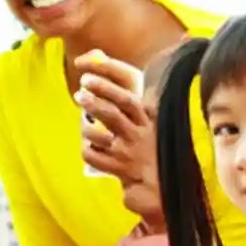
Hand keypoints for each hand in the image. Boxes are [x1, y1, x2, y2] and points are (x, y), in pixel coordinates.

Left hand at [74, 51, 158, 193]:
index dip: (106, 86)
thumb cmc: (154, 146)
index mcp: (148, 119)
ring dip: (86, 126)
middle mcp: (138, 134)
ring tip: (82, 120)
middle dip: (93, 102)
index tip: (87, 76)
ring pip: (100, 136)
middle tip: (79, 94)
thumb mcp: (151, 121)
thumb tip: (103, 62)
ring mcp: (127, 152)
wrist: (166, 183)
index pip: (127, 98)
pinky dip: (87, 150)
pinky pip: (95, 157)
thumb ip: (132, 99)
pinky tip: (87, 146)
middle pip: (112, 114)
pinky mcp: (119, 169)